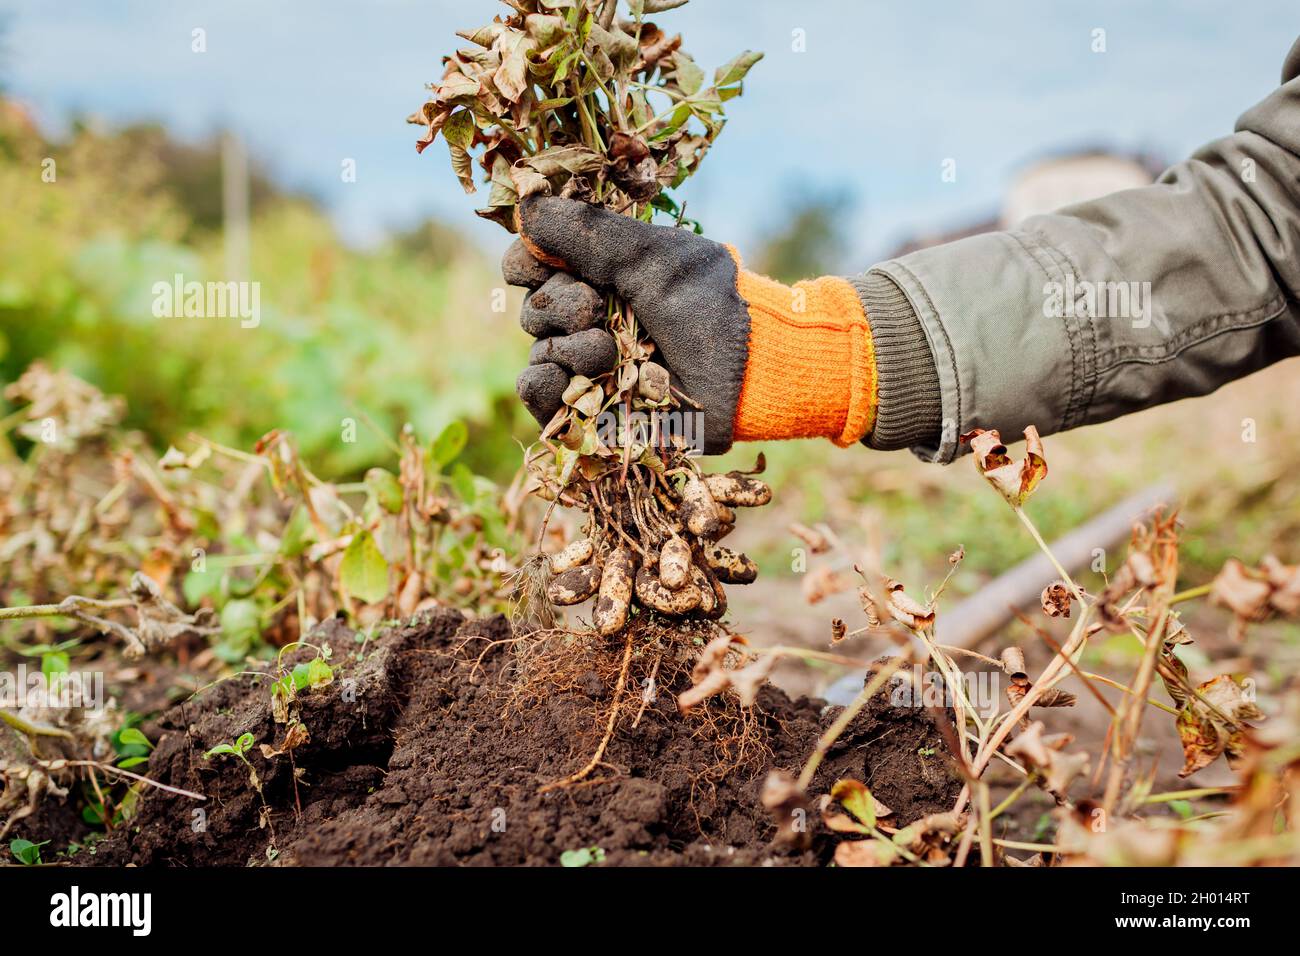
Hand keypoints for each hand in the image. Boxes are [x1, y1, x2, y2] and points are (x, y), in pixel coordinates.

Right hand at [504, 196, 877, 454]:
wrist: (748, 367)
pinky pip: (538, 396)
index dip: (528, 260)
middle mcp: (593, 317)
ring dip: (565, 345)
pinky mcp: (592, 410)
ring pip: (536, 349)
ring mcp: (591, 365)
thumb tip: (526, 208)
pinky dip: (543, 384)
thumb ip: (588, 233)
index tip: (537, 260)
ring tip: (605, 350)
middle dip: (557, 304)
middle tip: (595, 308)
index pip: (536, 262)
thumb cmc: (707, 302)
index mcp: (604, 274)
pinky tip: (569, 375)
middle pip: (534, 306)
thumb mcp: (649, 255)